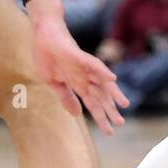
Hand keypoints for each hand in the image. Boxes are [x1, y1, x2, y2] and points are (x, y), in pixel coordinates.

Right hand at [28, 0, 128, 133]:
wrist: (43, 35)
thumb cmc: (48, 57)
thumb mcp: (53, 83)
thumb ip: (66, 98)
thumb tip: (77, 115)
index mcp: (78, 85)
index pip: (93, 104)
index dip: (101, 117)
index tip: (110, 132)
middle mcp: (85, 77)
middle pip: (102, 96)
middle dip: (111, 110)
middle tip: (121, 123)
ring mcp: (83, 67)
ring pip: (103, 82)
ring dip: (113, 93)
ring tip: (124, 104)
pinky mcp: (78, 56)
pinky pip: (93, 64)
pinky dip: (102, 71)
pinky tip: (112, 78)